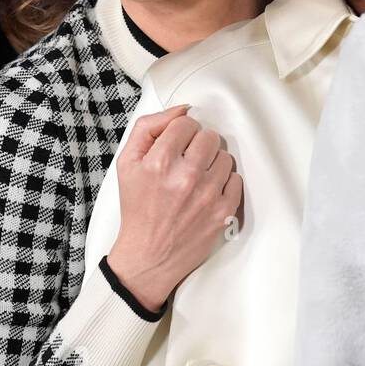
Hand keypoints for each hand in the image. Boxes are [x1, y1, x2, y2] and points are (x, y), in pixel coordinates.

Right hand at [106, 105, 242, 312]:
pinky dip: (224, 183)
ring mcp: (207, 195)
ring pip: (225, 157)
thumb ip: (149, 127)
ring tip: (197, 177)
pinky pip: (236, 179)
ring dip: (213, 163)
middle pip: (209, 137)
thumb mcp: (127, 163)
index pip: (186, 123)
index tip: (177, 145)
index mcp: (159, 162)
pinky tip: (207, 192)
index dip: (181, 132)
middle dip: (198, 145)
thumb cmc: (138, 208)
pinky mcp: (223, 212)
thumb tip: (184, 109)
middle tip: (188, 161)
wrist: (148, 256)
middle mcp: (185, 177)